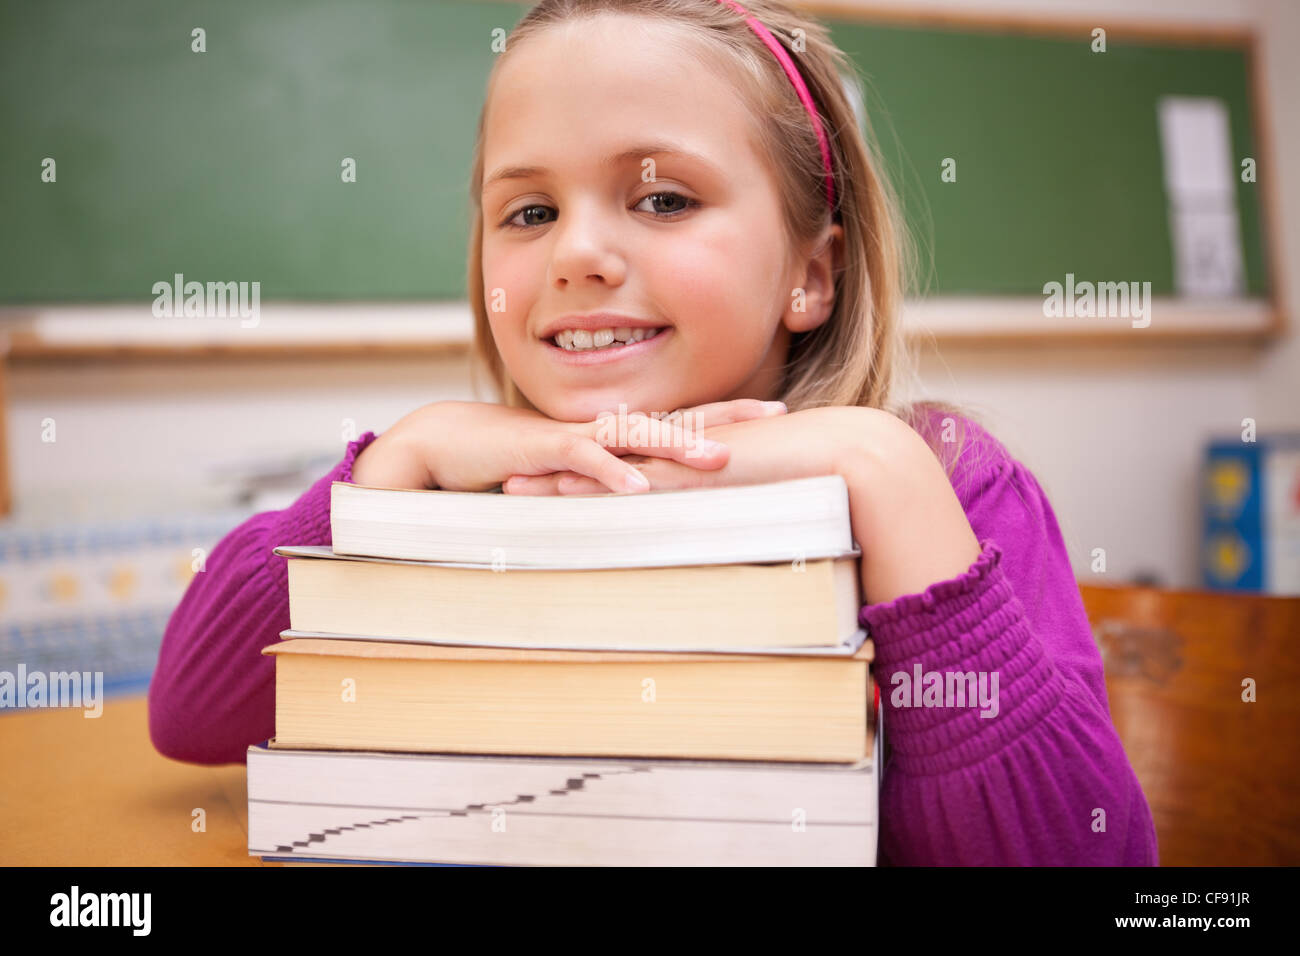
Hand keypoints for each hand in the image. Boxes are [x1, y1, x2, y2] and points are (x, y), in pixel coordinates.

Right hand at [499, 398, 789, 494]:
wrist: (456, 443)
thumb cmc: (520, 461)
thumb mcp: (579, 474)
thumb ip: (615, 481)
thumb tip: (655, 501)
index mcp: (618, 431)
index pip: (683, 418)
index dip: (728, 414)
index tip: (775, 413)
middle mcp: (605, 426)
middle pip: (675, 416)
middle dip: (726, 416)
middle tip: (777, 414)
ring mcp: (577, 433)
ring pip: (637, 435)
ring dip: (679, 445)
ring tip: (720, 459)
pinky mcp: (545, 449)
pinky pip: (584, 459)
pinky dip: (612, 473)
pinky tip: (639, 489)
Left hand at [501, 403, 982, 604]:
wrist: (851, 454)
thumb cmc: (818, 478)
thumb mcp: (765, 498)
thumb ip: (740, 512)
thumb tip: (732, 533)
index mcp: (693, 455)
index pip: (628, 457)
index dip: (585, 467)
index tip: (547, 478)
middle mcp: (681, 451)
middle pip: (603, 454)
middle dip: (554, 465)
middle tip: (508, 476)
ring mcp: (687, 457)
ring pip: (607, 462)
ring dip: (560, 476)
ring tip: (512, 485)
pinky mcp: (697, 469)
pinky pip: (637, 477)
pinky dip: (597, 485)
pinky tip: (562, 495)